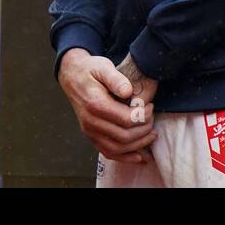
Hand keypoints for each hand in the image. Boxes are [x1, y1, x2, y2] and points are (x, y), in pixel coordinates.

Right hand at [58, 49, 157, 163]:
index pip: (125, 119)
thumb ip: (116, 78)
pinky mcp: (91, 136)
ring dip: (138, 145)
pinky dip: (125, 157)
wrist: (72, 76)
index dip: (143, 116)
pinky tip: (139, 156)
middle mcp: (91, 122)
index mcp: (95, 104)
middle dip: (144, 130)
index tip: (150, 106)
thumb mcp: (103, 67)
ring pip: (118, 148)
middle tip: (152, 119)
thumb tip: (129, 91)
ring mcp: (89, 131)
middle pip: (124, 136)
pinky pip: (108, 153)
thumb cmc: (90, 70)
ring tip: (151, 134)